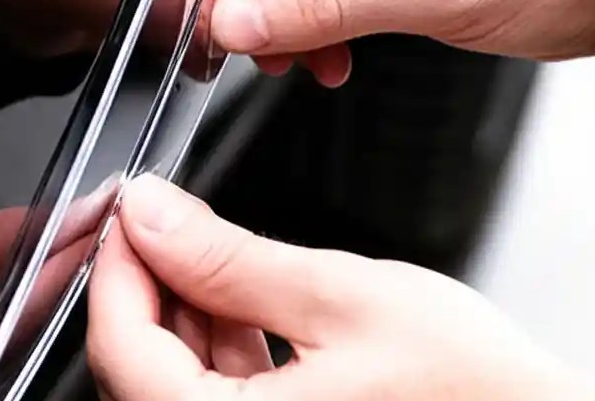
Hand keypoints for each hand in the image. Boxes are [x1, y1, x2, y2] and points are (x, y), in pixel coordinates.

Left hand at [87, 175, 594, 400]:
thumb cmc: (478, 393)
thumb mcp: (343, 299)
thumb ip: (228, 259)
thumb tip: (151, 215)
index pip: (120, 350)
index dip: (115, 268)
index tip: (127, 211)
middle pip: (141, 368)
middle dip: (150, 287)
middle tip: (168, 221)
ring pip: (176, 383)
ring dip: (184, 315)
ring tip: (213, 254)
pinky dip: (220, 350)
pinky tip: (244, 303)